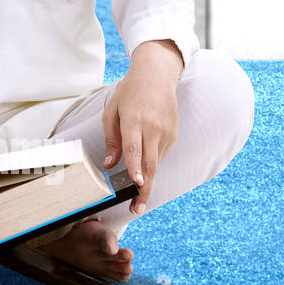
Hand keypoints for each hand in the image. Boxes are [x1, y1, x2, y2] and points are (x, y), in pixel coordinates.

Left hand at [102, 58, 179, 214]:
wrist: (156, 75)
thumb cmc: (129, 93)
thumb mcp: (112, 112)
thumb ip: (111, 140)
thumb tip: (109, 165)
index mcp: (134, 120)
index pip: (135, 148)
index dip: (135, 167)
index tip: (135, 183)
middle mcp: (153, 128)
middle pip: (150, 163)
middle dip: (144, 188)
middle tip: (137, 209)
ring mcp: (166, 132)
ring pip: (156, 163)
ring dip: (148, 181)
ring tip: (138, 199)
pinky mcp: (174, 135)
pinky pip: (161, 155)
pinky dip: (152, 166)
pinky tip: (144, 173)